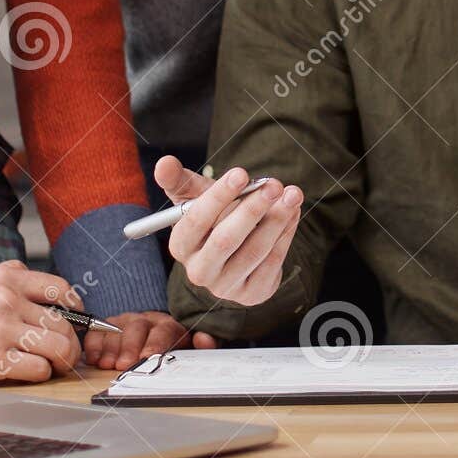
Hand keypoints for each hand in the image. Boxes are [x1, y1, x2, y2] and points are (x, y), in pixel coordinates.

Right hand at [0, 261, 82, 384]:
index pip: (59, 288)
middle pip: (64, 323)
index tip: (77, 318)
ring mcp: (2, 329)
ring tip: (53, 366)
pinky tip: (27, 373)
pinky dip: (40, 374)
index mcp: (4, 277)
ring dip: (61, 360)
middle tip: (66, 353)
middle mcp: (8, 300)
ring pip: (58, 346)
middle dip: (71, 342)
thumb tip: (37, 291)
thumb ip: (6, 283)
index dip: (75, 307)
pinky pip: (39, 369)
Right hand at [83, 311, 218, 371]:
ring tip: (107, 364)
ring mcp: (126, 322)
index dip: (155, 343)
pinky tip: (93, 358)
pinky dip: (94, 344)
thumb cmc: (174, 348)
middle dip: (129, 347)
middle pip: (137, 328)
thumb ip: (205, 344)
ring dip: (110, 348)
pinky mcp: (108, 326)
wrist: (155, 337)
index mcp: (169, 325)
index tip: (146, 357)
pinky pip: (98, 331)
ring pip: (116, 330)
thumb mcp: (192, 348)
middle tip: (123, 364)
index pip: (165, 330)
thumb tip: (205, 339)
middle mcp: (147, 320)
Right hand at [155, 156, 302, 305]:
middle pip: (225, 239)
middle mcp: (199, 271)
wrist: (239, 252)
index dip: (219, 196)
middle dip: (252, 209)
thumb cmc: (215, 218)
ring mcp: (226, 286)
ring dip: (276, 220)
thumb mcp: (196, 198)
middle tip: (273, 185)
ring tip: (292, 195)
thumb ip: (179, 180)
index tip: (242, 173)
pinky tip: (293, 213)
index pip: (195, 221)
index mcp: (180, 246)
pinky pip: (272, 262)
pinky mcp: (252, 294)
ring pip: (254, 251)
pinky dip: (285, 234)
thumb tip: (164, 163)